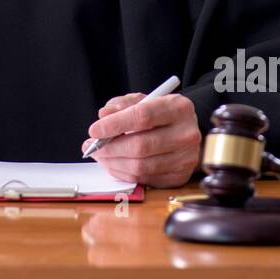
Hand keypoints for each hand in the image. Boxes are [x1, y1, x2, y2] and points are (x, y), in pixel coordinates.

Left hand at [81, 89, 201, 187]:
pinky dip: (124, 173)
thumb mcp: (144, 100)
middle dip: (110, 148)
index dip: (114, 125)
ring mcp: (185, 158)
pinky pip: (144, 178)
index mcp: (178, 108)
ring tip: (101, 155)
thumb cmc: (162, 115)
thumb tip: (103, 116)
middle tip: (92, 146)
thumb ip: (122, 105)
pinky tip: (115, 164)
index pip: (143, 116)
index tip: (94, 130)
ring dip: (114, 163)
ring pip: (141, 165)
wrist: (186, 132)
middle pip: (141, 145)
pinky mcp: (180, 176)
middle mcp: (186, 134)